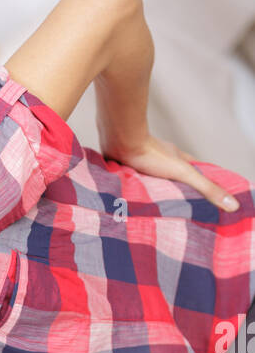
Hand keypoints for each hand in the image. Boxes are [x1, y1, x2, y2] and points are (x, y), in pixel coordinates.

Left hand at [101, 132, 239, 211]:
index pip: (196, 170)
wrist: (120, 142)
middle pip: (174, 174)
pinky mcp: (127, 166)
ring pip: (154, 178)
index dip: (202, 182)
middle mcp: (161, 158)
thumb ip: (206, 189)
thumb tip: (232, 205)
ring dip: (157, 190)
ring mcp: (143, 162)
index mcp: (178, 158)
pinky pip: (135, 181)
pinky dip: (137, 190)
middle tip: (183, 208)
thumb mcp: (184, 174)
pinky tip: (135, 202)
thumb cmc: (152, 155)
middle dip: (179, 189)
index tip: (207, 196)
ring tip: (159, 210)